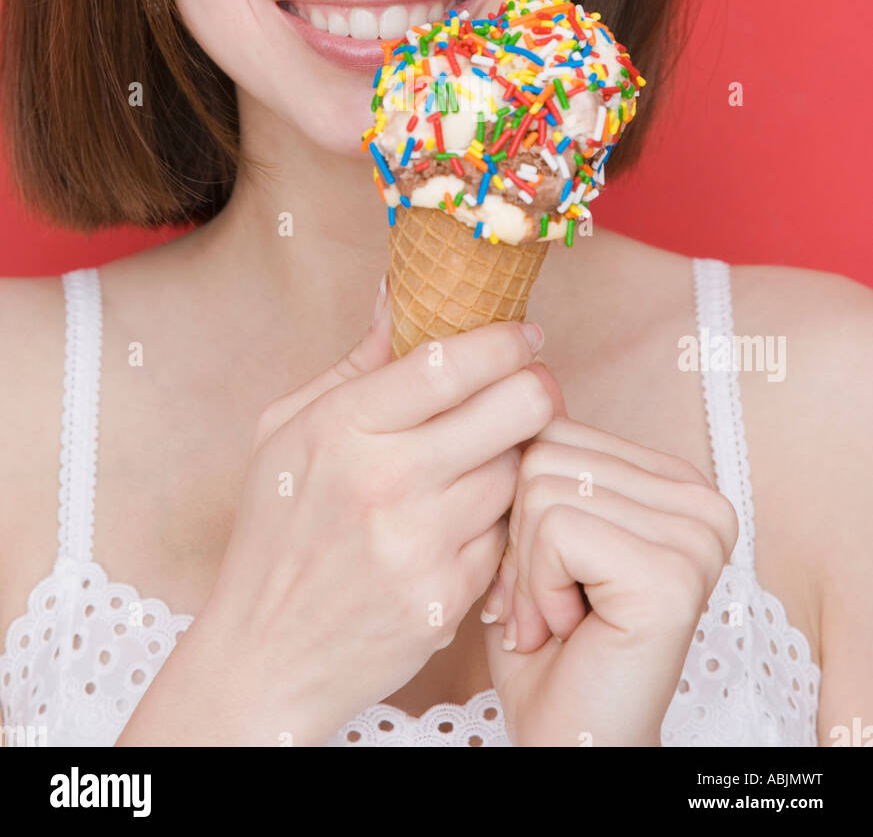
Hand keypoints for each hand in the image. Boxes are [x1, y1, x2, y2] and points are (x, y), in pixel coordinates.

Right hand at [202, 285, 561, 744]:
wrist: (264, 656)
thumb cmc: (274, 532)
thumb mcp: (285, 432)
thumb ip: (355, 363)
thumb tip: (397, 289)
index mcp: (343, 426)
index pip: (454, 362)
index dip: (507, 341)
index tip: (525, 335)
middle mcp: (387, 481)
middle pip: (518, 408)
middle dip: (538, 387)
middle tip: (535, 386)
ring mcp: (422, 543)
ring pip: (520, 471)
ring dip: (517, 457)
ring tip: (494, 455)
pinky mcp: (448, 597)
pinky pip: (507, 536)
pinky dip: (500, 522)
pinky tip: (472, 518)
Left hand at [481, 415, 738, 746]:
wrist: (570, 740)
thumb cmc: (547, 644)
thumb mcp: (536, 529)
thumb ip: (538, 460)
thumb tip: (511, 381)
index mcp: (675, 480)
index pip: (556, 424)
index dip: (519, 500)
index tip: (536, 570)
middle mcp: (702, 500)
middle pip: (546, 449)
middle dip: (517, 536)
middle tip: (541, 603)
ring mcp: (697, 534)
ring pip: (543, 485)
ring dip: (525, 568)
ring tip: (554, 618)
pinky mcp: (674, 571)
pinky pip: (556, 525)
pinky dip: (538, 585)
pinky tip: (568, 628)